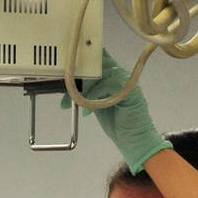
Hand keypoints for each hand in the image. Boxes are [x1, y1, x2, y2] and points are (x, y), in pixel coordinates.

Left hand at [61, 49, 171, 171]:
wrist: (133, 138)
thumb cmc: (116, 122)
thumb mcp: (95, 103)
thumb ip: (86, 92)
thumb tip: (67, 87)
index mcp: (112, 75)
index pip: (95, 59)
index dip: (80, 62)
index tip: (63, 73)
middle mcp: (119, 74)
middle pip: (97, 62)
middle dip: (78, 74)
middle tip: (65, 85)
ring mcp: (126, 80)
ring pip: (101, 72)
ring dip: (84, 85)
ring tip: (74, 98)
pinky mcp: (130, 90)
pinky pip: (108, 84)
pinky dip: (94, 94)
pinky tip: (88, 107)